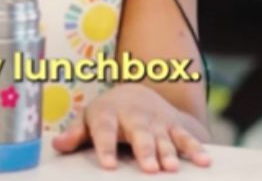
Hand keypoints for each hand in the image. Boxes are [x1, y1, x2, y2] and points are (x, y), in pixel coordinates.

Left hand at [52, 83, 212, 172]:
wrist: (136, 93)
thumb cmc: (106, 114)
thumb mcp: (88, 119)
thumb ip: (75, 133)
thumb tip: (57, 144)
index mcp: (108, 114)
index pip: (105, 131)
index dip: (107, 147)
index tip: (109, 165)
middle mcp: (135, 117)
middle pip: (140, 135)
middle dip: (146, 151)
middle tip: (150, 169)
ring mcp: (156, 121)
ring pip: (164, 138)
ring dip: (169, 153)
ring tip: (173, 168)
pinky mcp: (172, 125)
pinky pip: (185, 137)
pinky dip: (195, 149)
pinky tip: (204, 162)